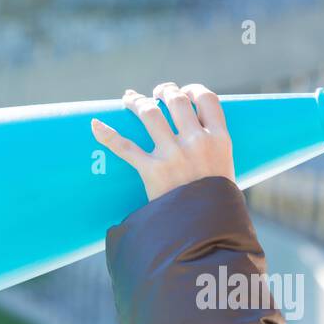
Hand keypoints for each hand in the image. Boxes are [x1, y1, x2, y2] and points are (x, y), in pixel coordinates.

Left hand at [91, 81, 236, 202]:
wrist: (208, 233)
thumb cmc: (218, 205)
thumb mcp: (227, 172)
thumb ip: (215, 152)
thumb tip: (201, 138)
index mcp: (219, 140)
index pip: (207, 99)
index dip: (193, 90)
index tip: (185, 91)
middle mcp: (196, 141)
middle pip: (175, 100)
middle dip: (164, 91)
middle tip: (156, 93)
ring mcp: (173, 155)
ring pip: (149, 113)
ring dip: (137, 102)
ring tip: (131, 99)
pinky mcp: (152, 171)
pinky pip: (124, 147)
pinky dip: (107, 134)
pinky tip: (95, 124)